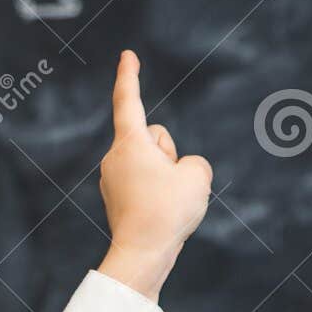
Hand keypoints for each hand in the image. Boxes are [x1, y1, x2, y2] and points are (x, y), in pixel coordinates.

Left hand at [96, 49, 212, 301]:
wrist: (142, 256)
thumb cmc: (167, 213)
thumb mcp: (198, 176)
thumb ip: (194, 162)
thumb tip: (179, 172)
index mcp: (129, 143)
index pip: (129, 100)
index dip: (130, 75)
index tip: (128, 55)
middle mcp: (114, 157)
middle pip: (157, 139)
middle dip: (170, 155)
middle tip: (168, 187)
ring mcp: (113, 179)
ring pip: (154, 163)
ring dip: (166, 177)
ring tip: (164, 203)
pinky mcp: (116, 198)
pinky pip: (148, 183)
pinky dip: (158, 193)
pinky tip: (158, 214)